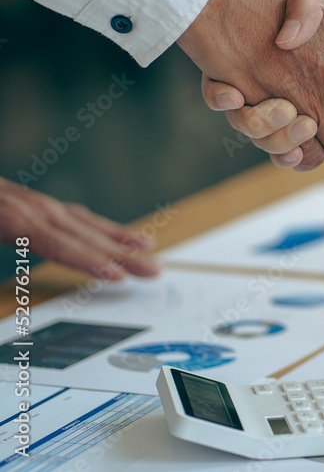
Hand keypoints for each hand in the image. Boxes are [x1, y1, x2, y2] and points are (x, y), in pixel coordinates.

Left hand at [0, 178, 159, 279]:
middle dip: (123, 254)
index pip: (62, 245)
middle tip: (154, 269)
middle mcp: (33, 209)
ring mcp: (34, 202)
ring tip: (148, 245)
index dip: (92, 261)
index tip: (120, 276)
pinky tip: (107, 232)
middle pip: (85, 236)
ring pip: (84, 222)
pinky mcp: (30, 202)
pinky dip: (96, 224)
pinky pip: (72, 213)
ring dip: (119, 237)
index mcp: (15, 220)